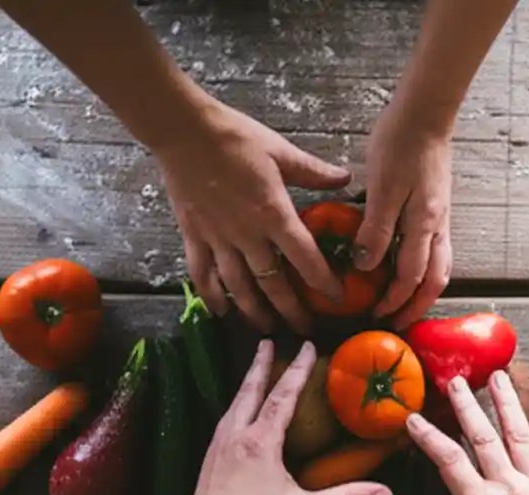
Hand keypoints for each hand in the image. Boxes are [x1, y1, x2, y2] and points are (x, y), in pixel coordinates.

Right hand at [156, 101, 349, 334]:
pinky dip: (212, 296)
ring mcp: (218, 239)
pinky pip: (203, 275)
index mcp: (274, 213)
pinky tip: (222, 311)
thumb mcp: (281, 150)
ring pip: (239, 287)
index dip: (323, 282)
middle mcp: (247, 234)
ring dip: (255, 311)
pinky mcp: (193, 236)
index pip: (305, 257)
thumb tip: (344, 178)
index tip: (337, 298)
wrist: (183, 130)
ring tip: (269, 328)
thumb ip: (314, 171)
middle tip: (305, 329)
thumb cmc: (235, 136)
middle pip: (273, 283)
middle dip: (291, 310)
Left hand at [174, 340, 393, 494]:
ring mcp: (217, 449)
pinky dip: (237, 407)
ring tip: (255, 373)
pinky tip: (239, 417)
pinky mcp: (208, 464)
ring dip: (247, 384)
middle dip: (261, 365)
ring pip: (234, 405)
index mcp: (259, 441)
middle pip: (250, 390)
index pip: (282, 395)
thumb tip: (387, 493)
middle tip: (267, 342)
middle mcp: (235, 437)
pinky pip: (225, 422)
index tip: (307, 347)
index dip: (297, 369)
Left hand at [354, 105, 453, 328]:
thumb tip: (366, 267)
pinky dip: (423, 268)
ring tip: (403, 303)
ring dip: (422, 290)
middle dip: (416, 305)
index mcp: (425, 225)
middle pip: (435, 280)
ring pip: (439, 267)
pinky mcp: (436, 208)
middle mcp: (438, 227)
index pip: (413, 277)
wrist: (425, 113)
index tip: (376, 314)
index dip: (395, 300)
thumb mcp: (383, 188)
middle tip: (395, 321)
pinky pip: (435, 250)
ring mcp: (441, 218)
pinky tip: (405, 266)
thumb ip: (376, 229)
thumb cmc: (401, 144)